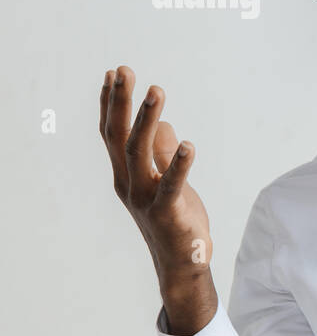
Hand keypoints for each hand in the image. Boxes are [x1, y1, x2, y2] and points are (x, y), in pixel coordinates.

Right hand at [100, 65, 216, 332]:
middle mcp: (129, 183)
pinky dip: (178, 164)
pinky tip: (188, 144)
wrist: (182, 265)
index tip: (112, 73)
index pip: (112, 133)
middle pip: (119, 136)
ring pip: (140, 153)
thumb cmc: (176, 220)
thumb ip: (161, 155)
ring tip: (156, 90)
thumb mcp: (167, 181)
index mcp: (126, 175)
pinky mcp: (168, 213)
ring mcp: (145, 198)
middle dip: (120, 102)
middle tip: (125, 70)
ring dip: (147, 119)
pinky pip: (172, 185)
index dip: (110, 104)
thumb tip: (163, 125)